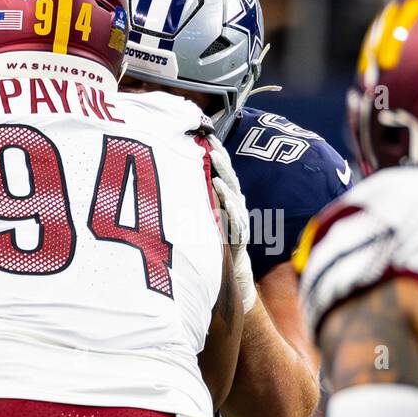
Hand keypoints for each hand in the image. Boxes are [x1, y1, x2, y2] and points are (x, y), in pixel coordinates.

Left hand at [206, 135, 256, 312]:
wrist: (232, 279)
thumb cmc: (216, 247)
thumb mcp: (205, 221)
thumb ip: (199, 202)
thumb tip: (177, 182)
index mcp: (226, 202)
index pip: (222, 173)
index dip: (216, 155)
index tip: (205, 137)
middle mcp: (235, 208)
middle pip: (229, 180)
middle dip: (221, 162)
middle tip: (211, 145)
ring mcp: (239, 222)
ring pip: (234, 197)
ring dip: (225, 181)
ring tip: (214, 168)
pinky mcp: (240, 237)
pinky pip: (236, 220)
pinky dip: (230, 208)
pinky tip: (223, 198)